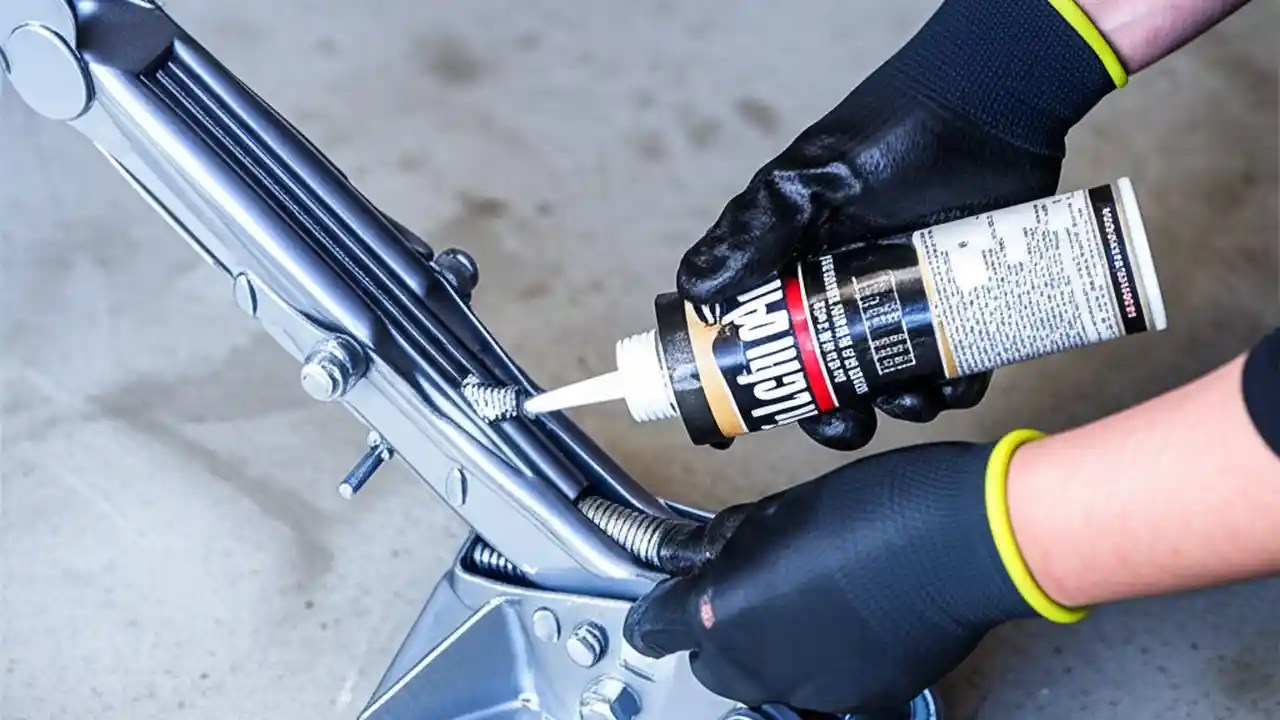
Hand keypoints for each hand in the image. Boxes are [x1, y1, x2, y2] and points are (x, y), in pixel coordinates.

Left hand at [624, 441, 1041, 714]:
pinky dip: (825, 659)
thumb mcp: (778, 509)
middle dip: (716, 632)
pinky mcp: (859, 697)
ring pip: (765, 678)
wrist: (960, 540)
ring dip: (772, 647)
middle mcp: (758, 662)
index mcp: (724, 610)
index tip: (666, 602)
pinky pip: (822, 684)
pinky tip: (850, 619)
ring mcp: (810, 687)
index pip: (654, 628)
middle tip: (746, 591)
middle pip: (708, 662)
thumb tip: (713, 554)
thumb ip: (732, 542)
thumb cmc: (876, 507)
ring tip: (808, 599)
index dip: (660, 611)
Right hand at [678, 0, 1120, 449]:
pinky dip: (956, 384)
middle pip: (830, 376)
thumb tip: (696, 291)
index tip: (756, 416)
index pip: (767, 338)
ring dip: (900, 404)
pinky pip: (956, 364)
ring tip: (911, 395)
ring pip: (895, 380)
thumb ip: (754, 233)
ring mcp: (907, 300)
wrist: (991, 107)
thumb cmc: (894, 131)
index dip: (759, 383)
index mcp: (801, 268)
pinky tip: (956, 379)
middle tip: (848, 424)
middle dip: (836, 414)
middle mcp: (849, 291)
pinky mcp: (962, 303)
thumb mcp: (808, 182)